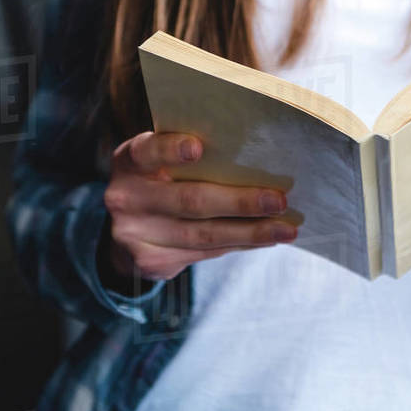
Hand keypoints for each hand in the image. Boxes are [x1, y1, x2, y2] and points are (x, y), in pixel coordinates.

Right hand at [101, 131, 297, 286]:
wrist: (125, 226)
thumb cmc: (160, 177)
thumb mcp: (161, 158)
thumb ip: (190, 154)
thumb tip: (257, 160)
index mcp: (130, 160)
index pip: (149, 151)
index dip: (172, 150)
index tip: (198, 148)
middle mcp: (126, 197)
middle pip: (189, 201)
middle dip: (240, 202)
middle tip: (279, 201)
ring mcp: (135, 234)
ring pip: (203, 235)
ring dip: (251, 232)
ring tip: (285, 230)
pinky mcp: (151, 261)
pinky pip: (204, 253)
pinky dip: (239, 244)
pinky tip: (264, 239)